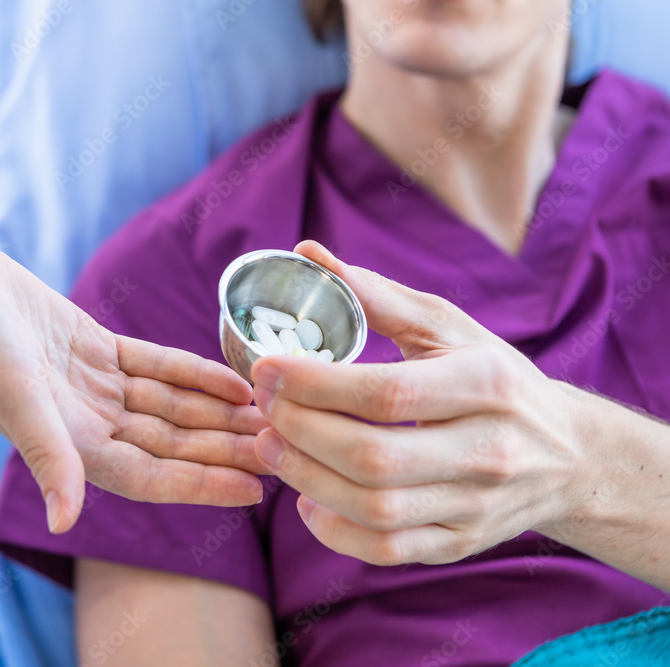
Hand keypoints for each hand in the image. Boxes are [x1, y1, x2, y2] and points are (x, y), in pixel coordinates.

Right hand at [0, 231, 268, 533]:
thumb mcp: (13, 393)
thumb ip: (46, 455)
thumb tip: (64, 522)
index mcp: (69, 443)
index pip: (151, 477)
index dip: (203, 484)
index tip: (256, 489)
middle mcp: (86, 422)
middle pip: (170, 444)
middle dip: (224, 448)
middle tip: (283, 449)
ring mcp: (93, 386)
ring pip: (171, 407)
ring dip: (217, 414)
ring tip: (270, 416)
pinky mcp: (95, 349)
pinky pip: (156, 367)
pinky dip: (193, 373)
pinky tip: (231, 379)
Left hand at [249, 240, 590, 565]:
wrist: (569, 456)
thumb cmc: (494, 379)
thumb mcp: (450, 328)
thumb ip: (378, 296)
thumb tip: (309, 256)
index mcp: (485, 385)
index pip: (387, 393)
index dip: (315, 385)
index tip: (266, 368)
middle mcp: (487, 450)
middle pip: (373, 456)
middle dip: (301, 433)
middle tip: (262, 409)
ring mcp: (476, 505)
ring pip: (374, 508)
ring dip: (307, 480)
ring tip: (271, 447)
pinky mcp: (461, 543)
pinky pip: (387, 550)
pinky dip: (335, 531)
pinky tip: (307, 500)